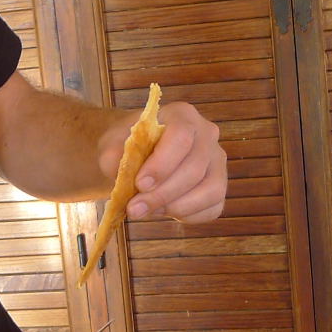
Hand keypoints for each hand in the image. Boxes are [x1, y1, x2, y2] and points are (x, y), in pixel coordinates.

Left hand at [100, 100, 226, 223]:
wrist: (137, 157)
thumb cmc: (128, 147)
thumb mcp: (112, 145)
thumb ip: (113, 154)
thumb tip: (117, 168)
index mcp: (183, 115)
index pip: (182, 136)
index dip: (162, 164)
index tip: (140, 184)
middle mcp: (207, 135)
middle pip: (195, 168)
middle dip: (163, 194)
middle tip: (135, 208)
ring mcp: (217, 162)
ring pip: (211, 189)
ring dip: (177, 207)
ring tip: (149, 210)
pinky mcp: (219, 187)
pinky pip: (214, 207)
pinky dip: (188, 216)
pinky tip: (165, 212)